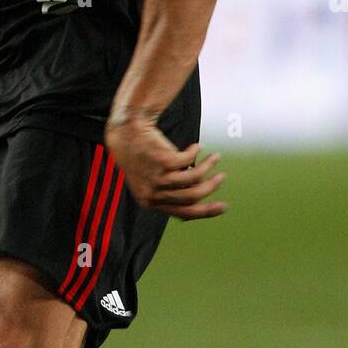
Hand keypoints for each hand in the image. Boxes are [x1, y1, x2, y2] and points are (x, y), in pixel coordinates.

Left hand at [104, 116, 227, 220]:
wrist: (124, 135)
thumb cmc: (139, 158)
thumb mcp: (150, 181)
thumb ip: (170, 192)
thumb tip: (197, 197)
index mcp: (150, 203)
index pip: (184, 213)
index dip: (207, 211)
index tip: (223, 206)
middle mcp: (153, 194)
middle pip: (193, 197)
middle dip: (211, 187)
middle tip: (221, 177)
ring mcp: (158, 178)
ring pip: (194, 178)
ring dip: (208, 167)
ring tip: (214, 157)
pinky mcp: (163, 162)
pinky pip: (189, 160)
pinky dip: (195, 152)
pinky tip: (196, 146)